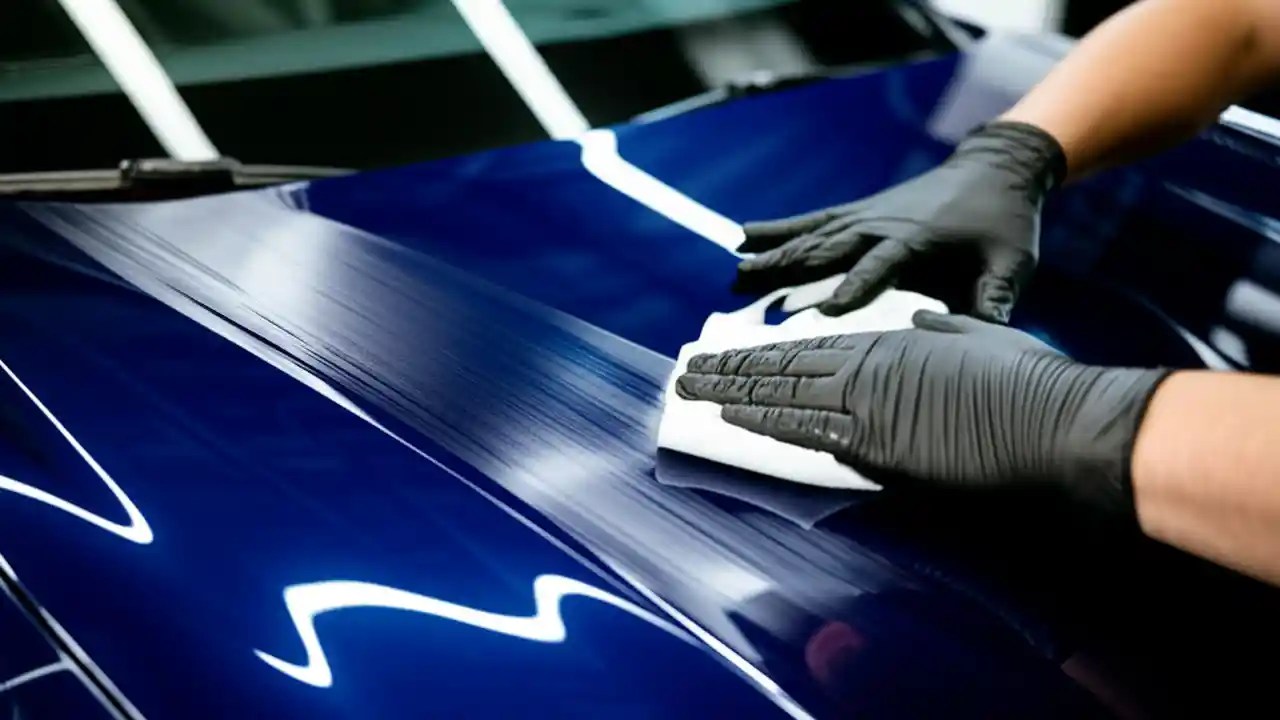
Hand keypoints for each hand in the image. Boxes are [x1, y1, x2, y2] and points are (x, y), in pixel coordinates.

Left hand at [675, 311, 1169, 518]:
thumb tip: (927, 322)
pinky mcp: (875, 441)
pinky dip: (765, 421)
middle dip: (733, 370)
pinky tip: (733, 418)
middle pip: (785, 367)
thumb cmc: (1027, 379)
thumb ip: (946, 329)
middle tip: (690, 371)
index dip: (768, 353)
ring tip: (693, 389)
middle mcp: (870, 366)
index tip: (736, 356)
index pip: (812, 348)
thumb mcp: (981, 335)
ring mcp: (869, 403)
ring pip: (783, 392)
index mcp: (892, 343)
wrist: (1052, 417)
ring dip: (733, 392)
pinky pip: (806, 429)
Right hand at [734, 122, 1065, 322]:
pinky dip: (779, 228)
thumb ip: (995, 296)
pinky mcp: (859, 212)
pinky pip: (813, 221)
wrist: (997, 169)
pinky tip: (744, 235)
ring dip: (775, 251)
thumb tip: (987, 332)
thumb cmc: (1004, 221)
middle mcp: (881, 224)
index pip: (880, 265)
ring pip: (812, 235)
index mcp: (917, 238)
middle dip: (790, 266)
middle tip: (750, 284)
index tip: (827, 311)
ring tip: (738, 270)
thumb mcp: (1011, 261)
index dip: (855, 286)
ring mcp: (866, 215)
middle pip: (829, 247)